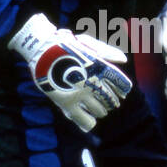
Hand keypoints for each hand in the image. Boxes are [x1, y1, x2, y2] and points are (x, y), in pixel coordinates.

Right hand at [9, 13, 131, 132]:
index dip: (123, 90)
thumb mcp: (89, 44)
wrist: (43, 49)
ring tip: (96, 108)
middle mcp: (94, 82)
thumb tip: (123, 60)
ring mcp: (81, 94)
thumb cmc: (66, 45)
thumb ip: (108, 52)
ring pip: (100, 111)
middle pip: (112, 100)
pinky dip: (89, 122)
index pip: (122, 85)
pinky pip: (84, 120)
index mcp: (102, 68)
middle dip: (111, 101)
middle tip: (106, 100)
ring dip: (100, 110)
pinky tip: (89, 120)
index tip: (121, 92)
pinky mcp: (67, 103)